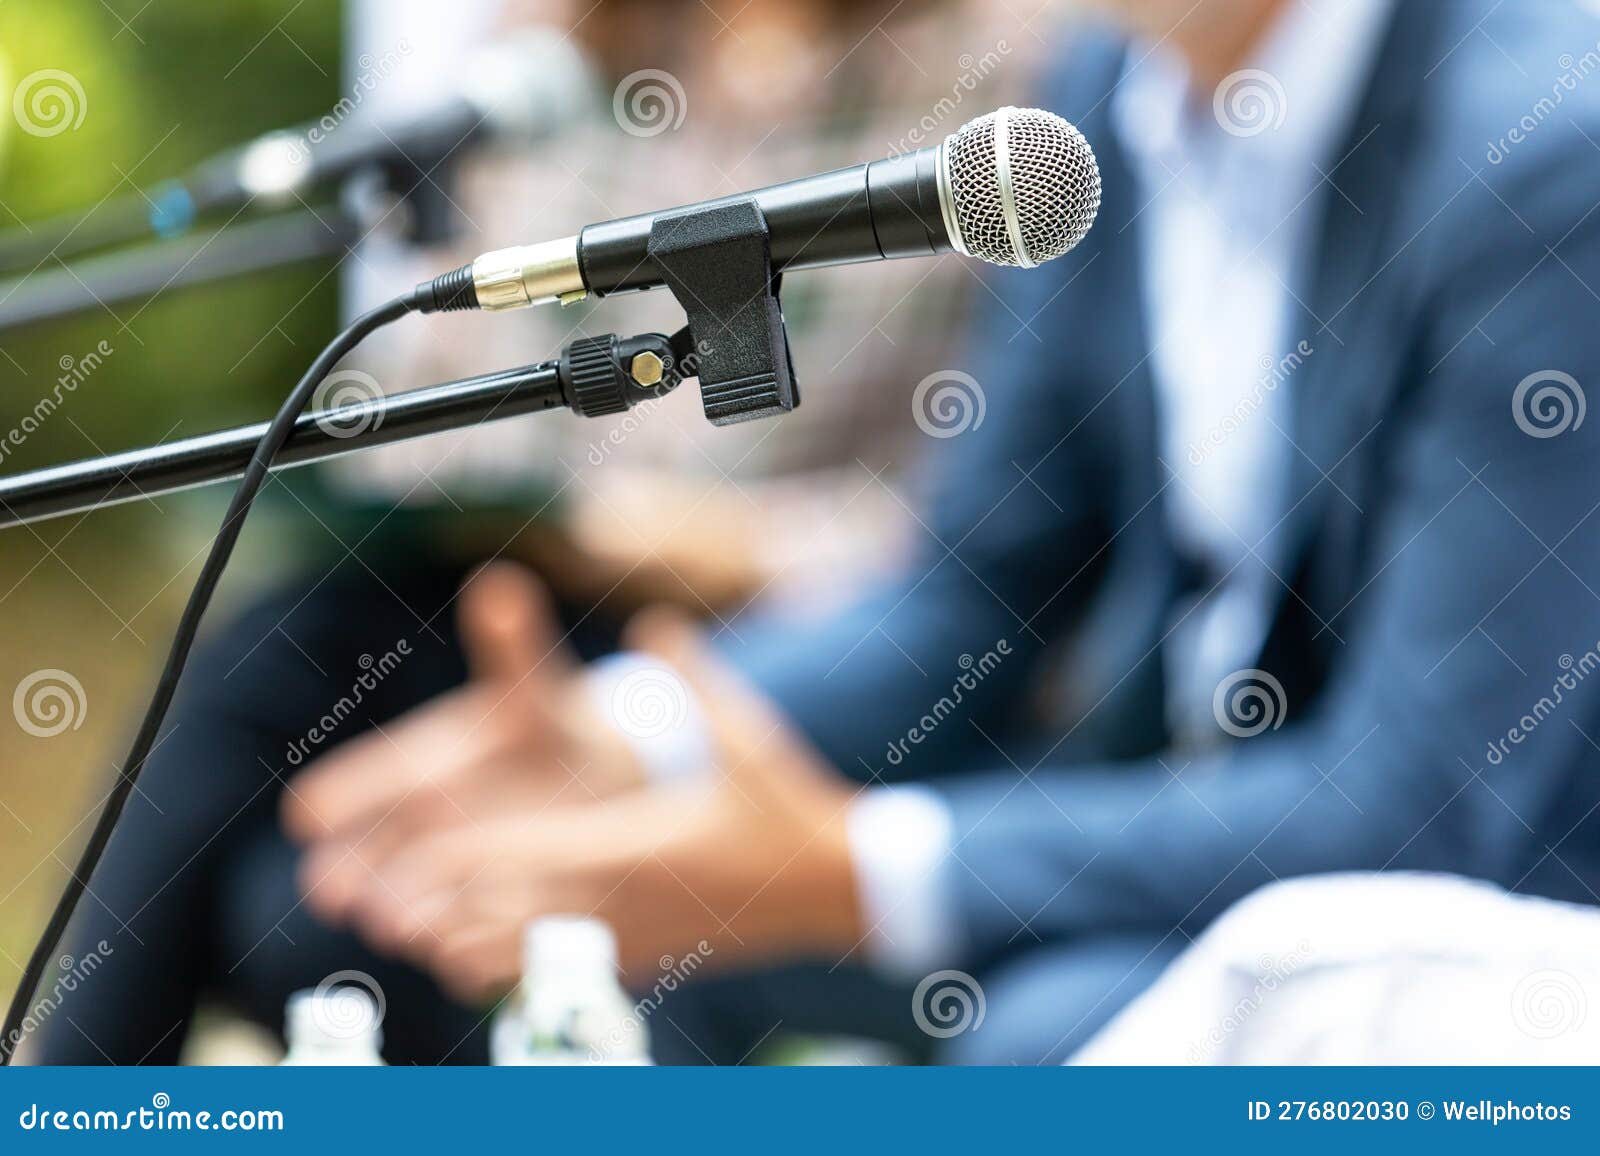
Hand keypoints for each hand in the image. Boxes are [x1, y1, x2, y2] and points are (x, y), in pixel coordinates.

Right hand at [283, 563, 643, 928]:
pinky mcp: (494, 898)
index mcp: (433, 759)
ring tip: (391, 926)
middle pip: (383, 846)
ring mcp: (461, 861)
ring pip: (419, 890)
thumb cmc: (555, 728)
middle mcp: (435, 817)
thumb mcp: (537, 687)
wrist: (607, 779)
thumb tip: (498, 584)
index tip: (305, 816)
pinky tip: (456, 957)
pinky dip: (462, 941)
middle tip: (331, 890)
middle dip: (358, 868)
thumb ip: (513, 644)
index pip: (375, 776)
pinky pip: (468, 924)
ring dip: (403, 908)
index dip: (342, 796)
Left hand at [327, 612, 863, 1000]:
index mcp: (639, 843)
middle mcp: (626, 895)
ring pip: (531, 950)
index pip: (532, 855)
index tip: (407, 859)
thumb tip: (657, 617)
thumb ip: (698, 678)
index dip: (466, 861)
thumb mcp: (748, 737)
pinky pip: (564, 970)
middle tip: (377, 909)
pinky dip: (513, 970)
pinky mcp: (646, 952)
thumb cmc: (788, 810)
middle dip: (445, 910)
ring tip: (409, 938)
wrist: (836, 887)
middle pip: (513, 911)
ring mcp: (635, 932)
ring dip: (468, 944)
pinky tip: (472, 967)